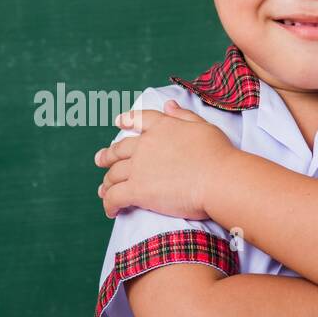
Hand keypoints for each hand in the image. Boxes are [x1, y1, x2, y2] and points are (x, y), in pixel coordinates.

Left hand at [93, 99, 235, 219]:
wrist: (218, 179)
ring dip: (107, 183)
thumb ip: (183, 116)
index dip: (127, 120)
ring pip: (114, 174)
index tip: (119, 121)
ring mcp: (139, 167)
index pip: (139, 119)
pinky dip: (109, 204)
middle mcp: (146, 145)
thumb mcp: (203, 127)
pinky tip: (111, 211)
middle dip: (107, 156)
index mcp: (162, 127)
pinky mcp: (137, 190)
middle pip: (119, 150)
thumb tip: (169, 104)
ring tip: (103, 191)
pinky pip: (115, 197)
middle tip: (99, 160)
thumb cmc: (218, 155)